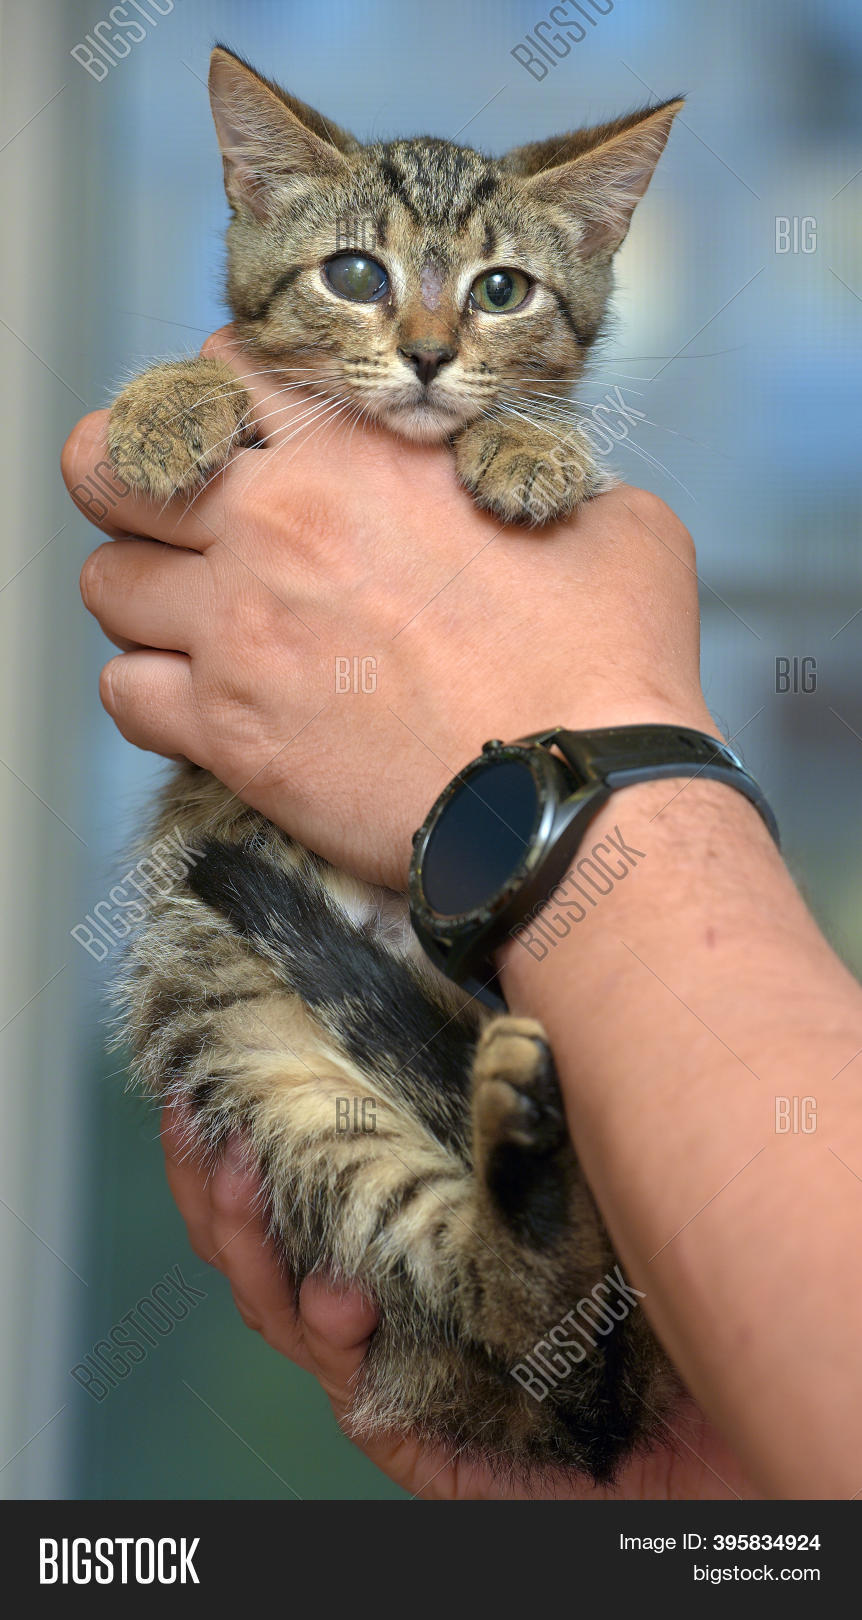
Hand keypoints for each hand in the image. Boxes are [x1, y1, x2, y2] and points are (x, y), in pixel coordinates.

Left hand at [63, 327, 712, 889]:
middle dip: (132, 481)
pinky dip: (149, 692)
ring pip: (107, 585)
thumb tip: (524, 482)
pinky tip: (202, 698)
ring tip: (200, 618)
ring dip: (144, 594)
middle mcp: (274, 531)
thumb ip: (537, 478)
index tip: (248, 440)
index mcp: (357, 454)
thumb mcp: (609, 521)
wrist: (582, 799)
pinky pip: (124, 695)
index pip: (215, 371)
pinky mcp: (232, 738)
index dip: (226, 399)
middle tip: (178, 517)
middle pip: (106, 467)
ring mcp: (240, 636)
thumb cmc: (608, 664)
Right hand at [163, 1104, 754, 1499]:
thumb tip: (423, 941)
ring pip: (291, 1316)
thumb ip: (485, 1063)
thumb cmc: (644, 1216)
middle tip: (201, 1133)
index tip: (192, 1086)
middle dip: (216, 1192)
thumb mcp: (542, 1120)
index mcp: (400, 1212)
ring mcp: (408, 1364)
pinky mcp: (434, 1439)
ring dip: (252, 1254)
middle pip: (263, 1251)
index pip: (287, 1181)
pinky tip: (339, 1294)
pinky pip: (360, 1396)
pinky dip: (335, 1343)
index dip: (225, 1139)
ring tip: (240, 1189)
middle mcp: (392, 1285)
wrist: (745, 1349)